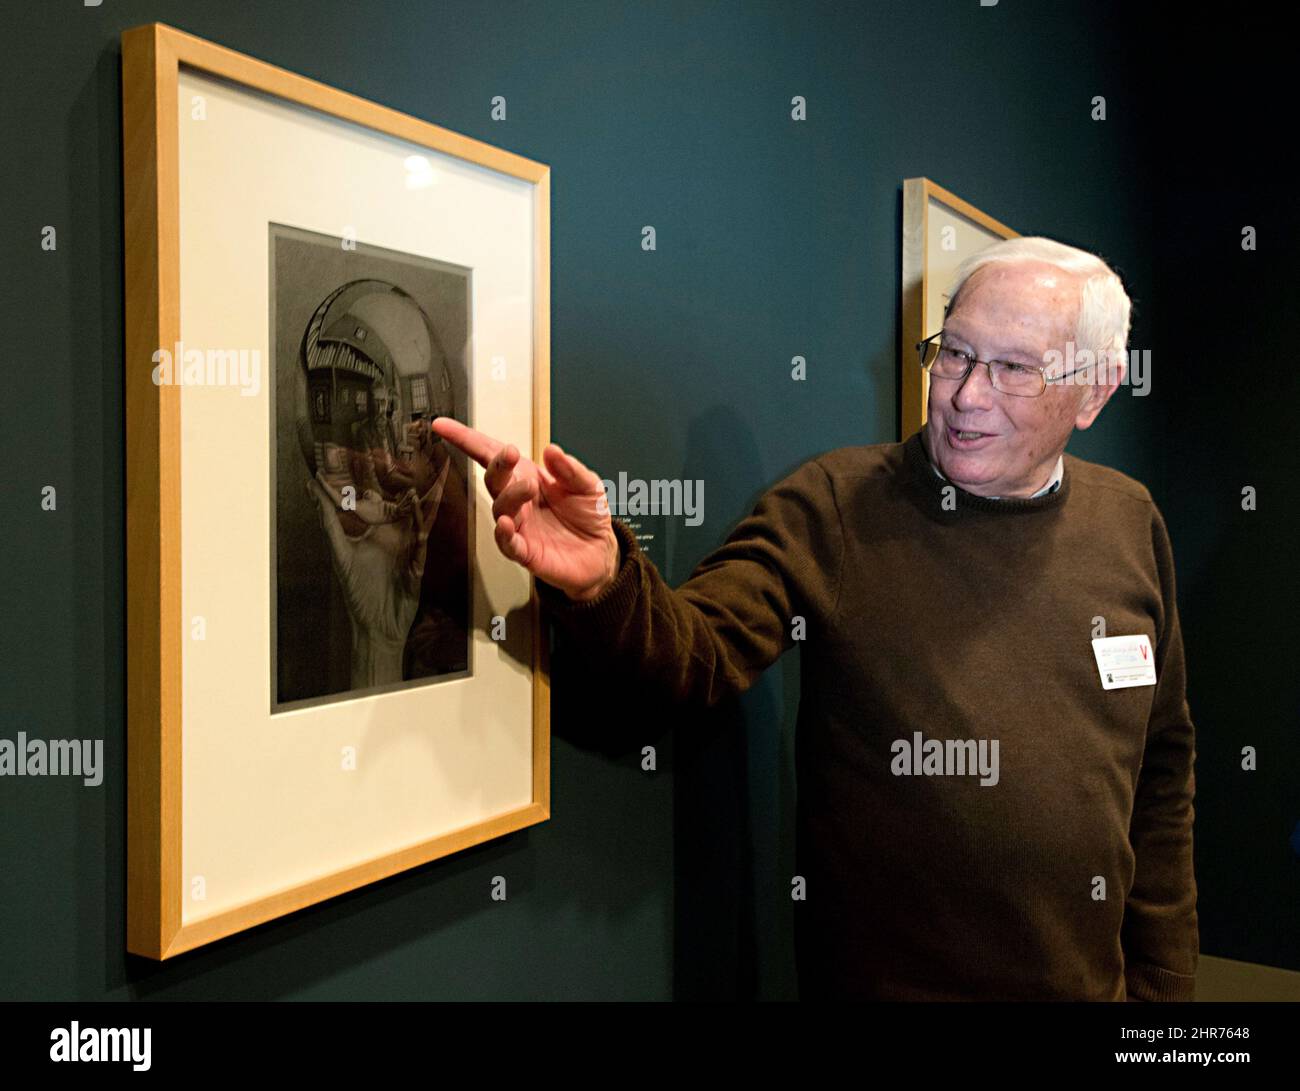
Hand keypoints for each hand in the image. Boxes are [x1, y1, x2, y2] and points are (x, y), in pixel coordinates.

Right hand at [430, 418, 618, 600]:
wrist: (598, 553)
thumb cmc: (586, 515)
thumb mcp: (587, 484)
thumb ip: (570, 468)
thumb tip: (552, 450)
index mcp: (527, 476)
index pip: (492, 454)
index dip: (466, 439)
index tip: (443, 426)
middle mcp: (517, 499)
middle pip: (494, 478)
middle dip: (498, 464)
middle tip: (509, 454)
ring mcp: (519, 525)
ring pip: (501, 508)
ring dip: (511, 496)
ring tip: (529, 488)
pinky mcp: (525, 551)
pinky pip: (507, 543)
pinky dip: (504, 534)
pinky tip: (507, 524)